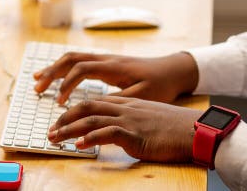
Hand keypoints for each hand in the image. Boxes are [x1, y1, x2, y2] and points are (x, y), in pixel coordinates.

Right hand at [33, 51, 198, 104]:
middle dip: (52, 73)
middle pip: (72, 59)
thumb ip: (120, 100)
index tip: (60, 102)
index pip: (82, 68)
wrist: (172, 70)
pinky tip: (56, 76)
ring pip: (73, 58)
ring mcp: (105, 59)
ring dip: (54, 69)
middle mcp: (106, 59)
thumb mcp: (143, 96)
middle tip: (36, 88)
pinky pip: (79, 61)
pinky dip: (64, 69)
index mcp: (114, 66)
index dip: (67, 84)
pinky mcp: (106, 64)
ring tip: (37, 81)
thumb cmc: (160, 85)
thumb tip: (95, 106)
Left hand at [47, 96, 200, 162]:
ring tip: (55, 139)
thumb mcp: (149, 120)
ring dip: (69, 129)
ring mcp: (130, 119)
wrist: (197, 130)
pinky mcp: (136, 133)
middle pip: (87, 106)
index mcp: (127, 103)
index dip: (73, 111)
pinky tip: (78, 145)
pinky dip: (89, 138)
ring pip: (91, 118)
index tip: (59, 122)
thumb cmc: (175, 128)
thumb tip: (116, 133)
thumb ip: (131, 122)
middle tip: (50, 131)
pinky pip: (108, 132)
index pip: (93, 101)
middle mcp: (125, 108)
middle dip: (64, 118)